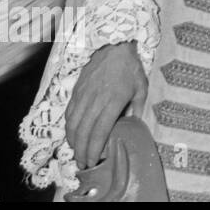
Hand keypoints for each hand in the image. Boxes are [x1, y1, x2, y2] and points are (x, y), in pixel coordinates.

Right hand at [67, 42, 148, 168]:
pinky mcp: (76, 91)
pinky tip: (73, 135)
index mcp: (112, 101)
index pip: (99, 131)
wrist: (113, 46)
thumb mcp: (141, 87)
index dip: (94, 149)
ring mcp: (83, 96)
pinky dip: (69, 128)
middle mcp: (95, 101)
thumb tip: (134, 123)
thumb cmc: (130, 68)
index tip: (93, 161)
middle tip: (84, 164)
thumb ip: (138, 107)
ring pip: (72, 125)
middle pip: (83, 132)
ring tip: (78, 153)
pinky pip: (69, 114)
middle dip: (82, 151)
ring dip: (73, 142)